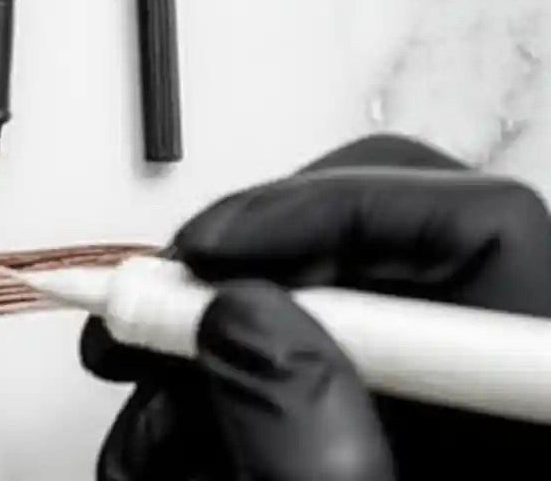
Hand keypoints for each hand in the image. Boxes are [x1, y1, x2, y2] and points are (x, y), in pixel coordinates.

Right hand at [82, 134, 550, 479]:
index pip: (474, 229)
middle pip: (374, 251)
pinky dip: (203, 391)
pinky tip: (163, 438)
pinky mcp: (362, 430)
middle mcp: (478, 393)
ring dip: (198, 339)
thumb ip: (307, 440)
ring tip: (137, 391)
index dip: (328, 209)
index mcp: (522, 404)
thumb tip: (241, 317)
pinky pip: (281, 367)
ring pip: (310, 307)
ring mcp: (423, 413)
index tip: (206, 247)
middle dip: (240, 270)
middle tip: (155, 304)